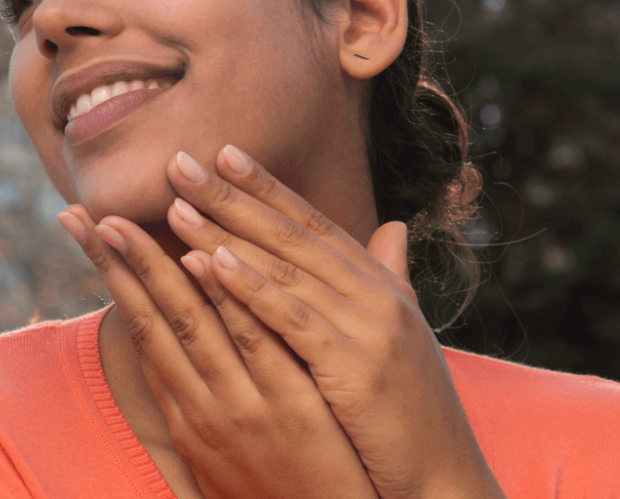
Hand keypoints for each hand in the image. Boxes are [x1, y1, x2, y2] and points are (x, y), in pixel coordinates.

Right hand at [57, 205, 379, 498]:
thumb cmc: (278, 490)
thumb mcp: (223, 452)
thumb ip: (206, 399)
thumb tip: (183, 357)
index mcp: (186, 413)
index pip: (143, 333)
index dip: (114, 283)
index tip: (89, 239)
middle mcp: (201, 406)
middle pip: (153, 319)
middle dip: (119, 264)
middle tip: (86, 213)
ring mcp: (242, 407)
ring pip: (192, 322)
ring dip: (158, 266)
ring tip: (128, 220)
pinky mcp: (290, 410)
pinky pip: (255, 341)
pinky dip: (229, 297)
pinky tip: (210, 257)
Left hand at [156, 146, 504, 498]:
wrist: (442, 477)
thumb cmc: (412, 411)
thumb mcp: (404, 335)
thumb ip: (391, 277)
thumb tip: (394, 226)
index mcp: (383, 287)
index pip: (316, 223)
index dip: (268, 187)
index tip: (223, 153)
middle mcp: (377, 297)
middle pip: (292, 235)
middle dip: (233, 197)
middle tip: (180, 163)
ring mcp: (368, 329)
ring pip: (285, 269)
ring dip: (225, 234)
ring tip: (176, 206)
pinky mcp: (354, 366)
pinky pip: (292, 318)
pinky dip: (250, 287)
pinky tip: (211, 262)